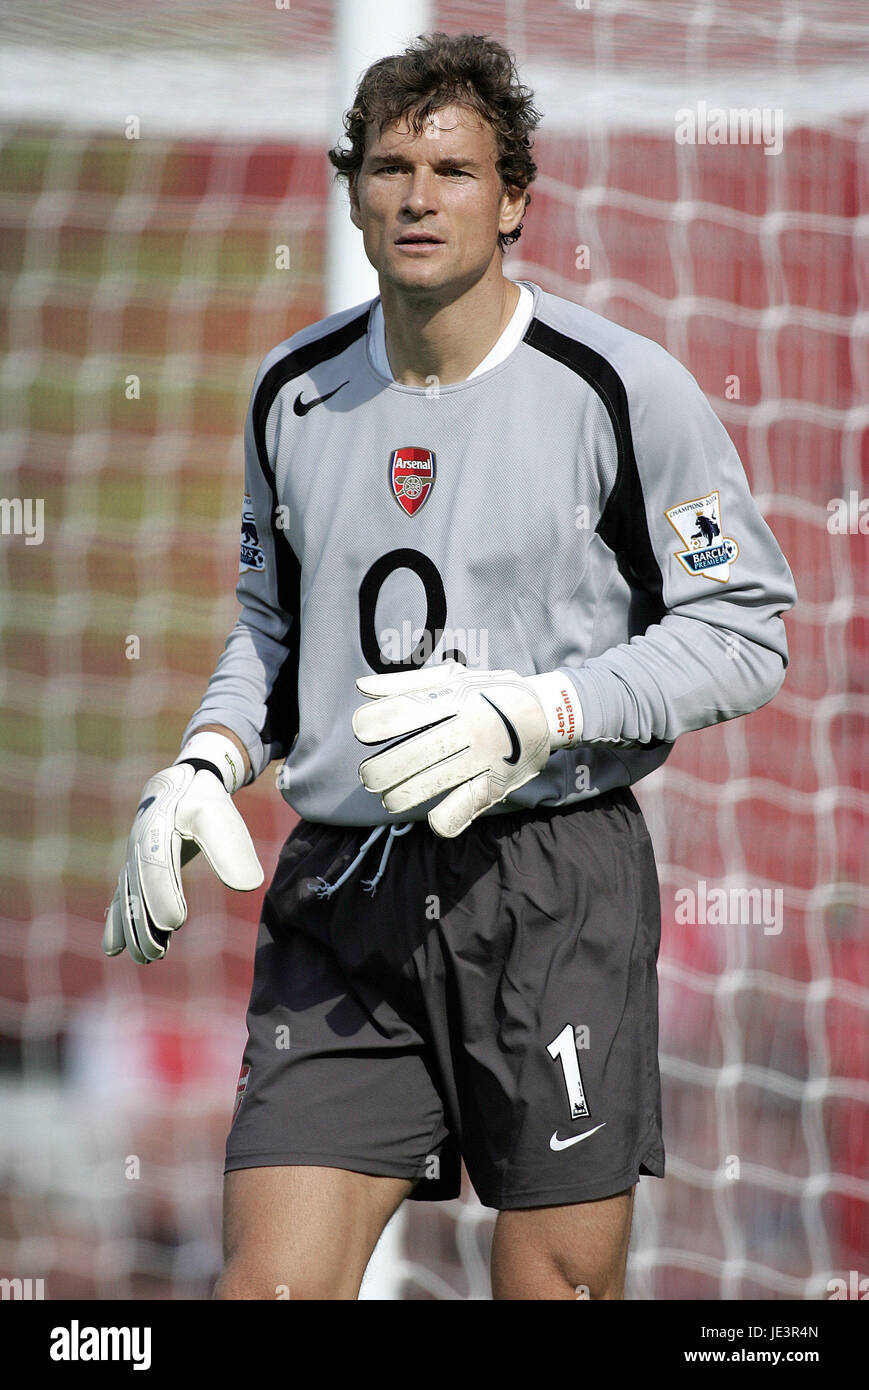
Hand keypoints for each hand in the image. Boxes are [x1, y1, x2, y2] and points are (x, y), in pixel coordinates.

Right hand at [103, 762, 262, 963]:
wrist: (181, 784)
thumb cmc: (204, 801)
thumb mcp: (221, 818)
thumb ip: (232, 850)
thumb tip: (250, 886)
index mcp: (158, 829)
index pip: (158, 867)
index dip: (163, 895)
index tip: (175, 923)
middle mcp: (139, 846)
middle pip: (138, 889)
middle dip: (144, 923)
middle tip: (156, 953)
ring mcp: (133, 859)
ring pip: (127, 898)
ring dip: (133, 929)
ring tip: (146, 958)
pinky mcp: (134, 870)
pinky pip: (122, 897)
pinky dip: (119, 922)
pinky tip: (116, 949)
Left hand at [352, 660, 565, 837]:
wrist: (546, 710)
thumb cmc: (489, 692)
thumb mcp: (453, 678)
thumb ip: (407, 684)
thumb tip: (362, 687)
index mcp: (455, 697)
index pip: (410, 709)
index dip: (379, 721)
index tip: (361, 731)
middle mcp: (469, 727)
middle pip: (417, 752)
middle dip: (382, 769)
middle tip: (367, 777)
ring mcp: (483, 757)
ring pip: (436, 782)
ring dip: (403, 796)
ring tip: (388, 799)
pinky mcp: (495, 783)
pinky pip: (465, 806)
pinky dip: (444, 819)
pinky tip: (431, 819)